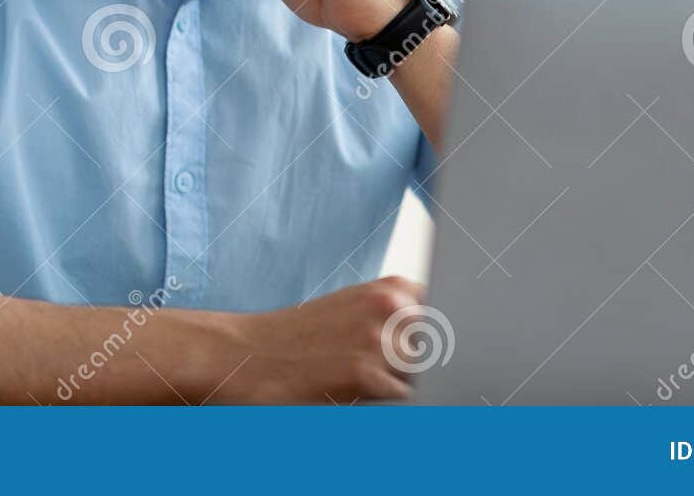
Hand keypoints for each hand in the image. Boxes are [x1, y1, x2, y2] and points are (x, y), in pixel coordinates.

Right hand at [211, 276, 428, 402]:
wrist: (247, 354)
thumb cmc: (300, 336)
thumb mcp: (355, 309)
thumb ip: (399, 318)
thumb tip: (443, 340)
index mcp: (392, 289)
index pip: (446, 319)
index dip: (437, 343)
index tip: (429, 356)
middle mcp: (391, 307)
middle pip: (436, 354)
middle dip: (418, 368)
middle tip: (378, 373)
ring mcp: (380, 340)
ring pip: (422, 379)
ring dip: (401, 388)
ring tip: (362, 384)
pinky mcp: (365, 374)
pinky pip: (402, 400)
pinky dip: (385, 405)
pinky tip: (354, 396)